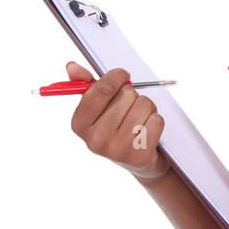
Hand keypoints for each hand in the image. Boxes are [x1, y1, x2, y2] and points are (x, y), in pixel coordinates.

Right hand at [66, 60, 169, 181]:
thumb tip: (72, 66)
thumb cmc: (117, 127)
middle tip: (129, 106)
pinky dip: (156, 121)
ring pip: (144, 105)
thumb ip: (88, 86)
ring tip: (139, 119)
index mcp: (79, 123)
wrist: (138, 162)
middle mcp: (95, 139)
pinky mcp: (139, 156)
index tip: (123, 75)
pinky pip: (156, 121)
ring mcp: (117, 149)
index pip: (101, 90)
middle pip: (126, 95)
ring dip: (147, 108)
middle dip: (133, 95)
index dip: (116, 77)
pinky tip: (147, 130)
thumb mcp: (99, 108)